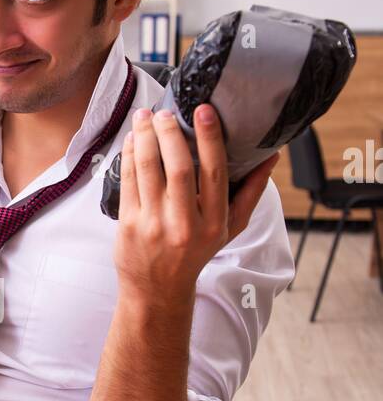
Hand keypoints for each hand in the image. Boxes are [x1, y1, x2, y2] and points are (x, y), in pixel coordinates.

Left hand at [114, 104, 278, 305]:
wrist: (158, 290)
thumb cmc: (195, 253)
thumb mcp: (230, 228)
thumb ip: (252, 191)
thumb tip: (272, 156)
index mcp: (214, 222)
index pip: (214, 172)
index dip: (209, 138)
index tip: (203, 110)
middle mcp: (185, 225)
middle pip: (179, 168)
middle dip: (170, 133)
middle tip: (165, 112)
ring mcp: (154, 225)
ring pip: (149, 170)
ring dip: (145, 137)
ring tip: (145, 116)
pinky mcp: (129, 224)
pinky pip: (128, 180)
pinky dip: (129, 155)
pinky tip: (133, 139)